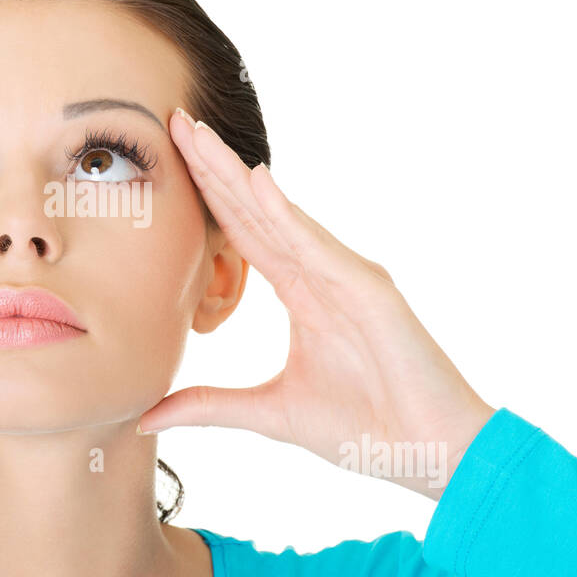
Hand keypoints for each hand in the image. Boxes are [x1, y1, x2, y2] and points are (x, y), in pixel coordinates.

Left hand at [137, 107, 494, 500]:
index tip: (168, 159)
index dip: (206, 196)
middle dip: (213, 167)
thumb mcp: (270, 413)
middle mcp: (322, 273)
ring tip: (200, 136)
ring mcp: (347, 277)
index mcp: (301, 293)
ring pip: (281, 217)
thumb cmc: (367, 430)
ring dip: (237, 175)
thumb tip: (144, 416)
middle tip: (174, 119)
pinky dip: (287, 214)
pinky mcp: (371, 291)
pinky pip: (320, 246)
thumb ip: (209, 407)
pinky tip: (255, 182)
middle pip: (254, 211)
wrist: (432, 456)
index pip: (242, 233)